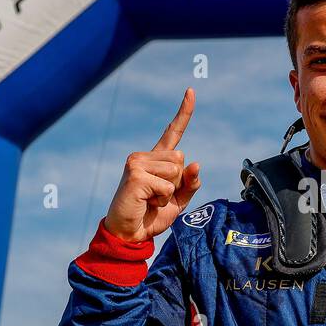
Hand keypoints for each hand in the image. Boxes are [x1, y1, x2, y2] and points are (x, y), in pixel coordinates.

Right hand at [104, 88, 202, 241]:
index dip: (184, 112)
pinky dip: (161, 200)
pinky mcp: (135, 174)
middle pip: (181, 160)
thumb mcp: (178, 200)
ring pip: (176, 172)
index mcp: (156, 159)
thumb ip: (190, 183)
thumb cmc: (151, 216)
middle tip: (157, 196)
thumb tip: (196, 163)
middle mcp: (144, 156)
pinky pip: (167, 186)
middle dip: (177, 183)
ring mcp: (137, 162)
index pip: (173, 132)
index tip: (191, 91)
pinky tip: (145, 202)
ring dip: (169, 193)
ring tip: (150, 200)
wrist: (130, 234)